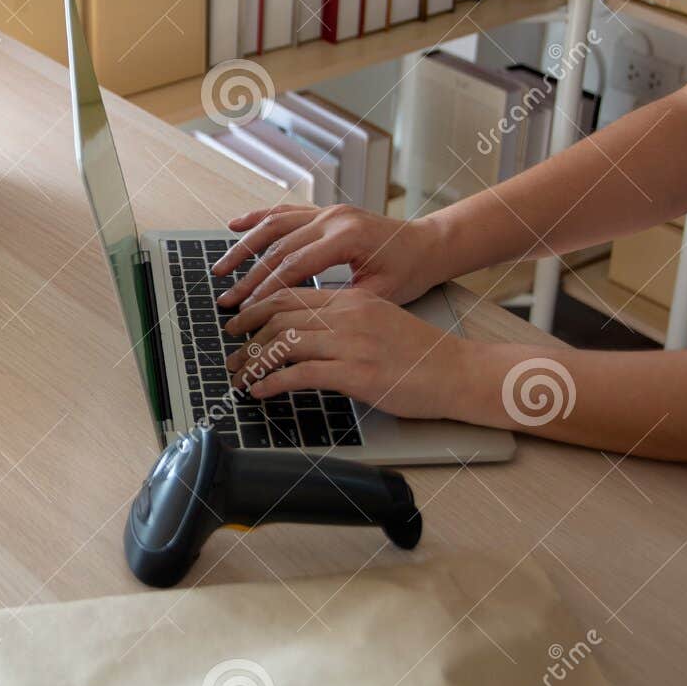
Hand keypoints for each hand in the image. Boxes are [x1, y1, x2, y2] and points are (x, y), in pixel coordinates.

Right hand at [211, 203, 446, 309]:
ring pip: (275, 226)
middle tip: (227, 301)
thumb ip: (340, 301)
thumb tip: (300, 319)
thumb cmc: (411, 271)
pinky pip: (285, 212)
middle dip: (248, 277)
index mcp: (347, 236)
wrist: (430, 245)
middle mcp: (334, 218)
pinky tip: (236, 225)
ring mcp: (328, 211)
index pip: (294, 266)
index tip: (246, 311)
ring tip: (220, 268)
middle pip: (278, 248)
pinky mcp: (325, 212)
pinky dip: (259, 219)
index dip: (267, 290)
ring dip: (244, 247)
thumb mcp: (381, 294)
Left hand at [222, 288, 473, 419]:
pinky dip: (272, 383)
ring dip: (252, 362)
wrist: (458, 372)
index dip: (256, 307)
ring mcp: (351, 344)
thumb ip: (343, 319)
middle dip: (245, 334)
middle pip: (280, 316)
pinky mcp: (356, 374)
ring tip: (239, 377)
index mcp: (351, 300)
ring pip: (283, 344)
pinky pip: (299, 375)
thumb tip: (303, 329)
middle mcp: (348, 315)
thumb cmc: (420, 354)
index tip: (237, 322)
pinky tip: (261, 392)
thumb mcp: (378, 321)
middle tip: (228, 352)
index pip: (290, 294)